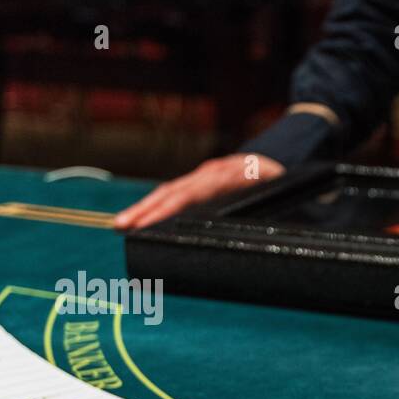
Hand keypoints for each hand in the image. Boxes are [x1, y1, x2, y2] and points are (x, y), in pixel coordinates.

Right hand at [113, 153, 284, 230]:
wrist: (280, 158)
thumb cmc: (279, 183)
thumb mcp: (274, 194)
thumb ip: (257, 211)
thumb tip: (244, 239)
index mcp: (226, 177)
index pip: (188, 195)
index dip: (164, 210)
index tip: (142, 224)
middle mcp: (210, 174)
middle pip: (172, 191)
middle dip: (144, 209)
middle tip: (118, 226)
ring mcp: (204, 176)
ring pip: (171, 191)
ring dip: (145, 208)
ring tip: (122, 224)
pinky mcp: (201, 181)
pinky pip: (176, 192)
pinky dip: (158, 204)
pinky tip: (143, 217)